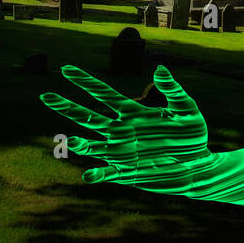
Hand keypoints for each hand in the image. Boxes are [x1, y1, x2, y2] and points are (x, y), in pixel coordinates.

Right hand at [41, 64, 213, 189]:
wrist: (197, 167)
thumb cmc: (193, 136)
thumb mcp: (187, 109)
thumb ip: (173, 90)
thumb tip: (160, 69)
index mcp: (133, 112)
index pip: (104, 94)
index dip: (85, 82)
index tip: (67, 69)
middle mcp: (122, 131)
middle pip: (89, 117)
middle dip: (67, 106)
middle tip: (46, 95)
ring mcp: (122, 152)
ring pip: (93, 144)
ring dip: (80, 143)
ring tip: (67, 140)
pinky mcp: (127, 173)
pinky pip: (107, 173)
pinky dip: (97, 173)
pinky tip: (89, 174)